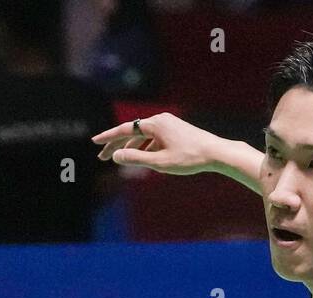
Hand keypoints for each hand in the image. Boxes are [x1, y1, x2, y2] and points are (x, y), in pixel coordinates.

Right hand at [92, 112, 221, 174]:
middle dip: (117, 145)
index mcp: (154, 124)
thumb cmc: (190, 158)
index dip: (108, 137)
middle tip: (103, 156)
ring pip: (144, 135)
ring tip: (121, 159)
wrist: (217, 153)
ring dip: (132, 147)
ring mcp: (169, 124)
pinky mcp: (176, 130)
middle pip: (132, 132)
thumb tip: (116, 156)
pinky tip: (145, 157)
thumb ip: (136, 159)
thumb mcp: (160, 162)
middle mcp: (160, 120)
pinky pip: (155, 138)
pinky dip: (146, 147)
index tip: (95, 143)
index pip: (125, 130)